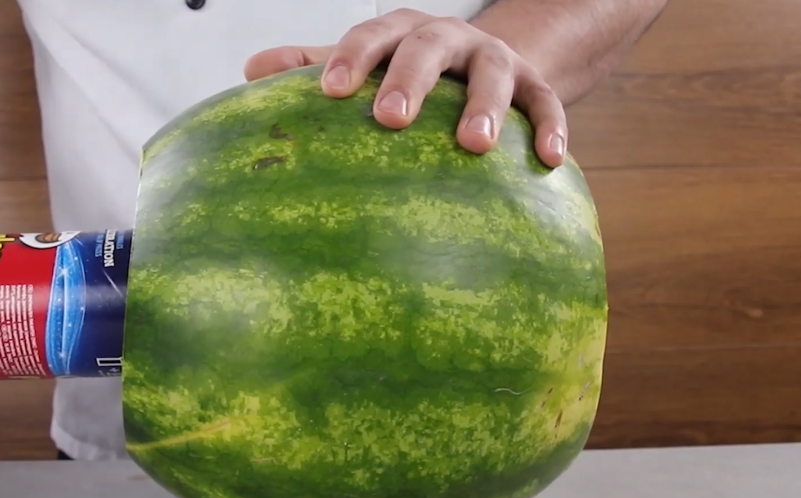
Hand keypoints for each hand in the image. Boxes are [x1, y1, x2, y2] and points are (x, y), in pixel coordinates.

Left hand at [245, 9, 566, 166]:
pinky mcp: (537, 85)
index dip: (351, 58)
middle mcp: (448, 40)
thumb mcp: (366, 66)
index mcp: (401, 33)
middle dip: (410, 79)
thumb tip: (249, 73)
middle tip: (390, 119)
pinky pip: (549, 103)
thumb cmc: (409, 77)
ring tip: (474, 145)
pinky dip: (552, 128)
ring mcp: (495, 61)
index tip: (329, 91)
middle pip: (428, 47)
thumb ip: (313, 68)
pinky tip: (549, 161)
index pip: (372, 36)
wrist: (483, 66)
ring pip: (495, 74)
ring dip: (485, 106)